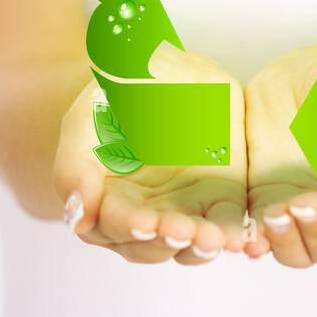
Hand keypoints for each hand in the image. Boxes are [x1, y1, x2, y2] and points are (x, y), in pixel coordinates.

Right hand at [51, 46, 247, 263]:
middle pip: (154, 245)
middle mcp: (145, 214)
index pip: (115, 225)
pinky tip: (241, 237)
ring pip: (191, 243)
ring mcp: (184, 209)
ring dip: (201, 245)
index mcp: (107, 201)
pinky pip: (228, 223)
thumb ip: (74, 166)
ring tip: (212, 239)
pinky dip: (234, 233)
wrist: (157, 71)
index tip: (142, 223)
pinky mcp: (221, 197)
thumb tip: (76, 217)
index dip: (128, 227)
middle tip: (182, 232)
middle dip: (168, 241)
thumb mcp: (86, 119)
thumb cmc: (113, 97)